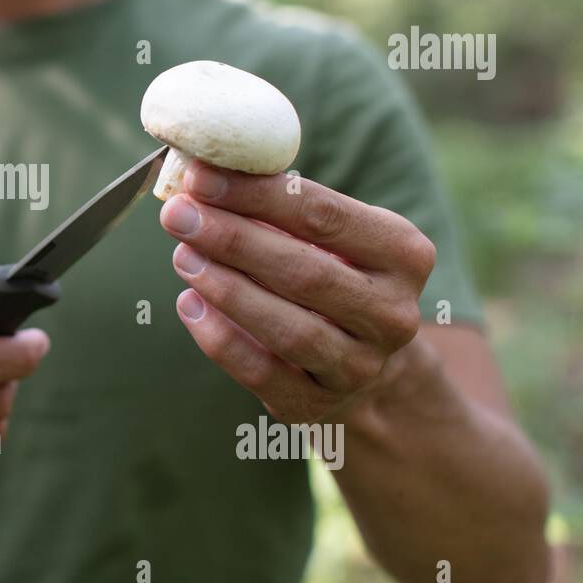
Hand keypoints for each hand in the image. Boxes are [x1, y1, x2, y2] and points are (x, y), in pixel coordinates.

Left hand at [159, 159, 436, 422]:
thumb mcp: (326, 235)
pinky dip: (220, 338)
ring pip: (289, 328)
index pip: (324, 215)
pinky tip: (189, 303)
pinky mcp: (319, 405)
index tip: (200, 177)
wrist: (363, 361)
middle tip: (179, 215)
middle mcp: (393, 313)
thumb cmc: (331, 274)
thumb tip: (201, 177)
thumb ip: (276, 205)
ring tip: (182, 255)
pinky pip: (262, 373)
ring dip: (226, 289)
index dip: (257, 195)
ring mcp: (362, 366)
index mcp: (404, 253)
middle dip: (233, 240)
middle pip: (305, 272)